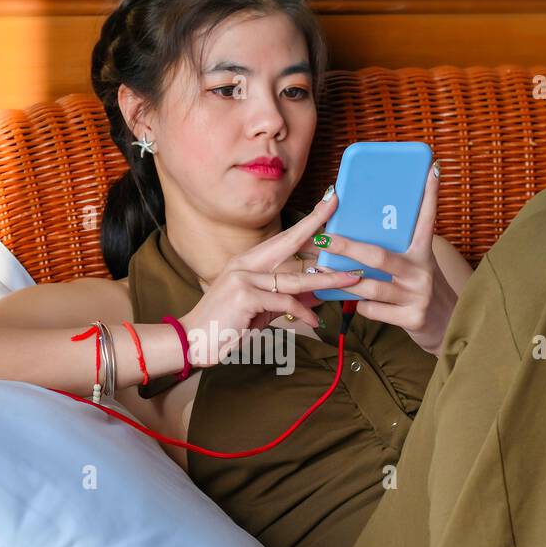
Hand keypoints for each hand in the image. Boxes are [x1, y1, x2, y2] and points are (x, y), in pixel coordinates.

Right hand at [179, 191, 363, 368]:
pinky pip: (284, 303)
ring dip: (326, 279)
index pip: (283, 238)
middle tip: (338, 209)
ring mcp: (243, 278)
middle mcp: (245, 264)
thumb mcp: (260, 309)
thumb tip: (318, 294)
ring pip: (294, 277)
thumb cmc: (226, 326)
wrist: (194, 342)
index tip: (327, 204)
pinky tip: (314, 321)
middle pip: (288, 242)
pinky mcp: (244, 295)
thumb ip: (286, 299)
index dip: (306, 222)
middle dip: (317, 226)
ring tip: (351, 279)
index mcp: (247, 262)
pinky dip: (302, 313)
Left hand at [314, 161, 456, 355]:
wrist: (447, 327)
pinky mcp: (412, 318)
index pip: (427, 219)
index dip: (430, 194)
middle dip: (347, 246)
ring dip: (342, 279)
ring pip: (370, 287)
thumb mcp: (414, 266)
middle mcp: (422, 271)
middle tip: (323, 237)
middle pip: (379, 256)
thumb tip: (354, 237)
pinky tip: (357, 302)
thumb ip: (393, 253)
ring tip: (322, 270)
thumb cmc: (419, 290)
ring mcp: (418, 295)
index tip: (430, 169)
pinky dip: (360, 306)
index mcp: (423, 253)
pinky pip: (373, 310)